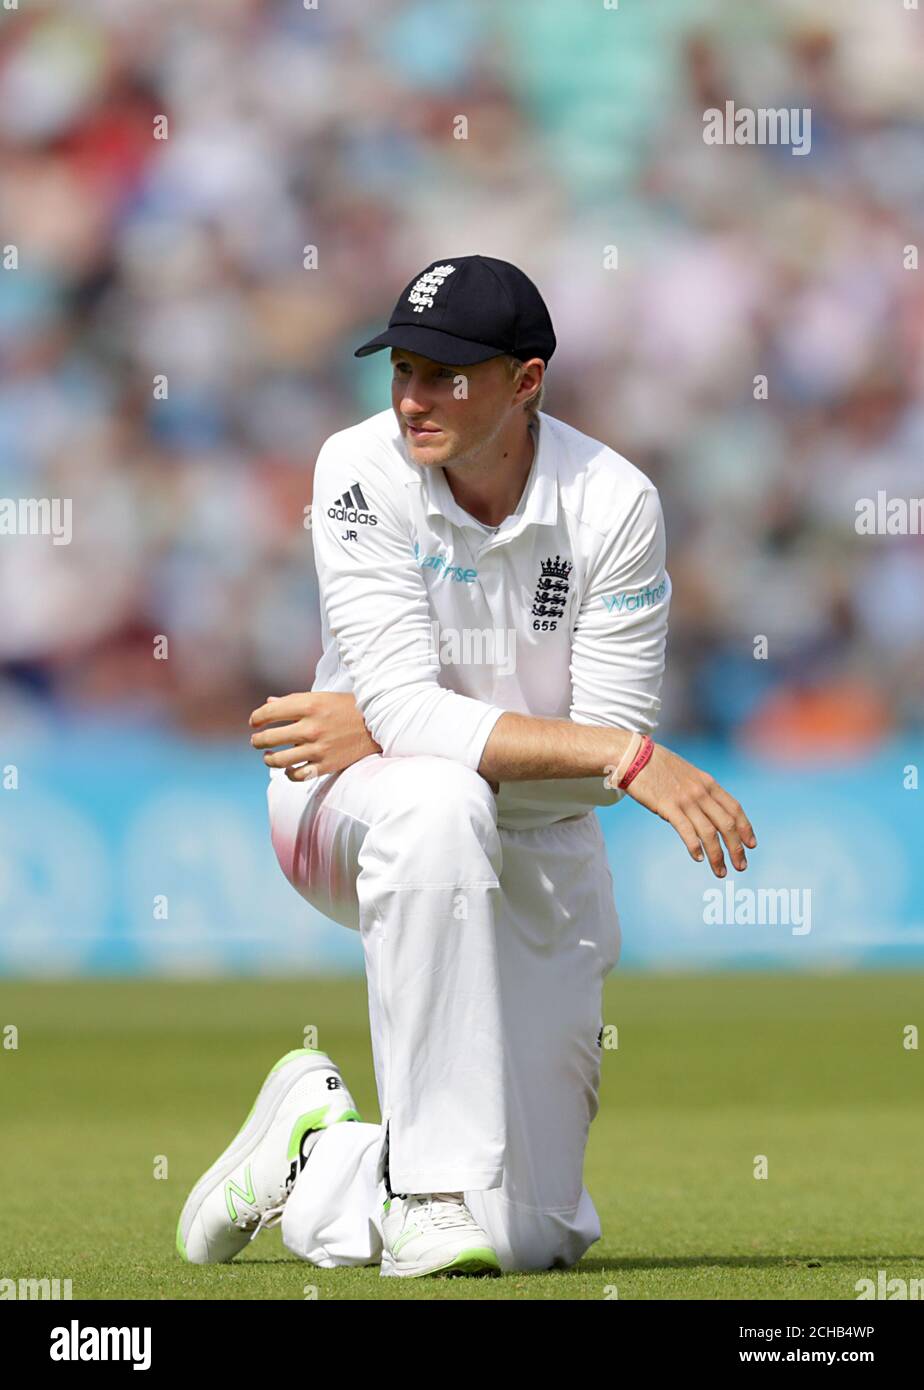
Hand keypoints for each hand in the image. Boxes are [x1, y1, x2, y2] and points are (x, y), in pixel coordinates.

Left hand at [249, 691, 380, 781]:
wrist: (376, 725)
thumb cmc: (346, 708)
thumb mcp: (321, 698)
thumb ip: (294, 701)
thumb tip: (268, 703)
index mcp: (309, 705)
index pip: (269, 713)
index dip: (256, 718)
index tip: (254, 722)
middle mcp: (312, 727)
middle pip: (269, 738)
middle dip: (257, 740)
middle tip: (256, 740)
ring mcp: (318, 748)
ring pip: (278, 760)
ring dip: (268, 759)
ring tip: (267, 756)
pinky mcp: (326, 765)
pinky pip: (297, 775)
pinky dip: (288, 773)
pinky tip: (288, 768)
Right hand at [624, 743, 756, 876]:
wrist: (633, 755)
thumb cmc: (658, 765)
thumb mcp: (687, 773)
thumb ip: (700, 789)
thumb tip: (707, 808)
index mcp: (708, 783)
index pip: (734, 808)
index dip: (746, 828)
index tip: (751, 845)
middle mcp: (701, 792)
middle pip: (727, 824)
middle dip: (736, 848)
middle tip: (741, 866)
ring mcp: (685, 799)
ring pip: (709, 832)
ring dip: (717, 855)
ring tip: (721, 871)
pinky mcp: (667, 806)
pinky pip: (686, 830)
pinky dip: (694, 846)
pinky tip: (698, 858)